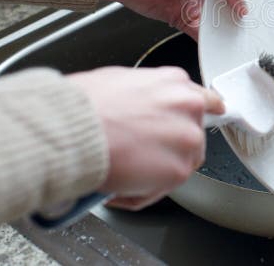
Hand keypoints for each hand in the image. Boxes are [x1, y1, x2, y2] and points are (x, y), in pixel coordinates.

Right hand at [69, 66, 224, 209]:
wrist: (70, 129)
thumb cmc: (83, 106)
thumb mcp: (119, 81)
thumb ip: (145, 95)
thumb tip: (140, 107)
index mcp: (174, 82)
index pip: (202, 99)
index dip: (193, 116)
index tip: (199, 123)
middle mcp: (188, 107)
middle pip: (192, 135)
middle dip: (168, 148)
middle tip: (139, 155)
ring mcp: (187, 139)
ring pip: (180, 163)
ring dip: (154, 172)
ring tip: (122, 171)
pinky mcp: (178, 170)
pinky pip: (162, 189)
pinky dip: (140, 193)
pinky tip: (118, 185)